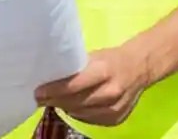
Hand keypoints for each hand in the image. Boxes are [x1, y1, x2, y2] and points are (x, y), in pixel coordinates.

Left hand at [33, 45, 151, 126]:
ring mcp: (115, 108)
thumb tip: (49, 76)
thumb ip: (75, 68)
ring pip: (81, 113)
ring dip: (65, 107)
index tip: (38, 92)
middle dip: (55, 100)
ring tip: (53, 101)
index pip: (73, 85)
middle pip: (75, 101)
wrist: (139, 67)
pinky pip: (90, 120)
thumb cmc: (110, 59)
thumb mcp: (93, 56)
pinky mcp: (117, 118)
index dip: (53, 90)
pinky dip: (78, 114)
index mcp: (103, 71)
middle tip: (40, 98)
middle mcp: (110, 91)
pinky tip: (71, 107)